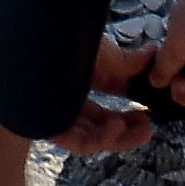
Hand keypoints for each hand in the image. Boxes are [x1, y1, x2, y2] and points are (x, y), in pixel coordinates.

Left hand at [50, 0, 184, 152]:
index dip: (131, 106)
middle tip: (150, 127)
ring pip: (92, 138)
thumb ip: (126, 61)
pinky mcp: (48, 127)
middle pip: (102, 123)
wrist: (30, 43)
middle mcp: (68, 97)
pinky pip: (77, 144)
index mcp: (80, 76)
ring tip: (142, 128)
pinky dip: (100, 141)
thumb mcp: (100, 51)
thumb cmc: (60, 41)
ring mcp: (58, 113)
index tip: (152, 109)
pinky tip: (116, 128)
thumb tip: (154, 55)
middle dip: (129, 129)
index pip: (109, 98)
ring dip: (120, 137)